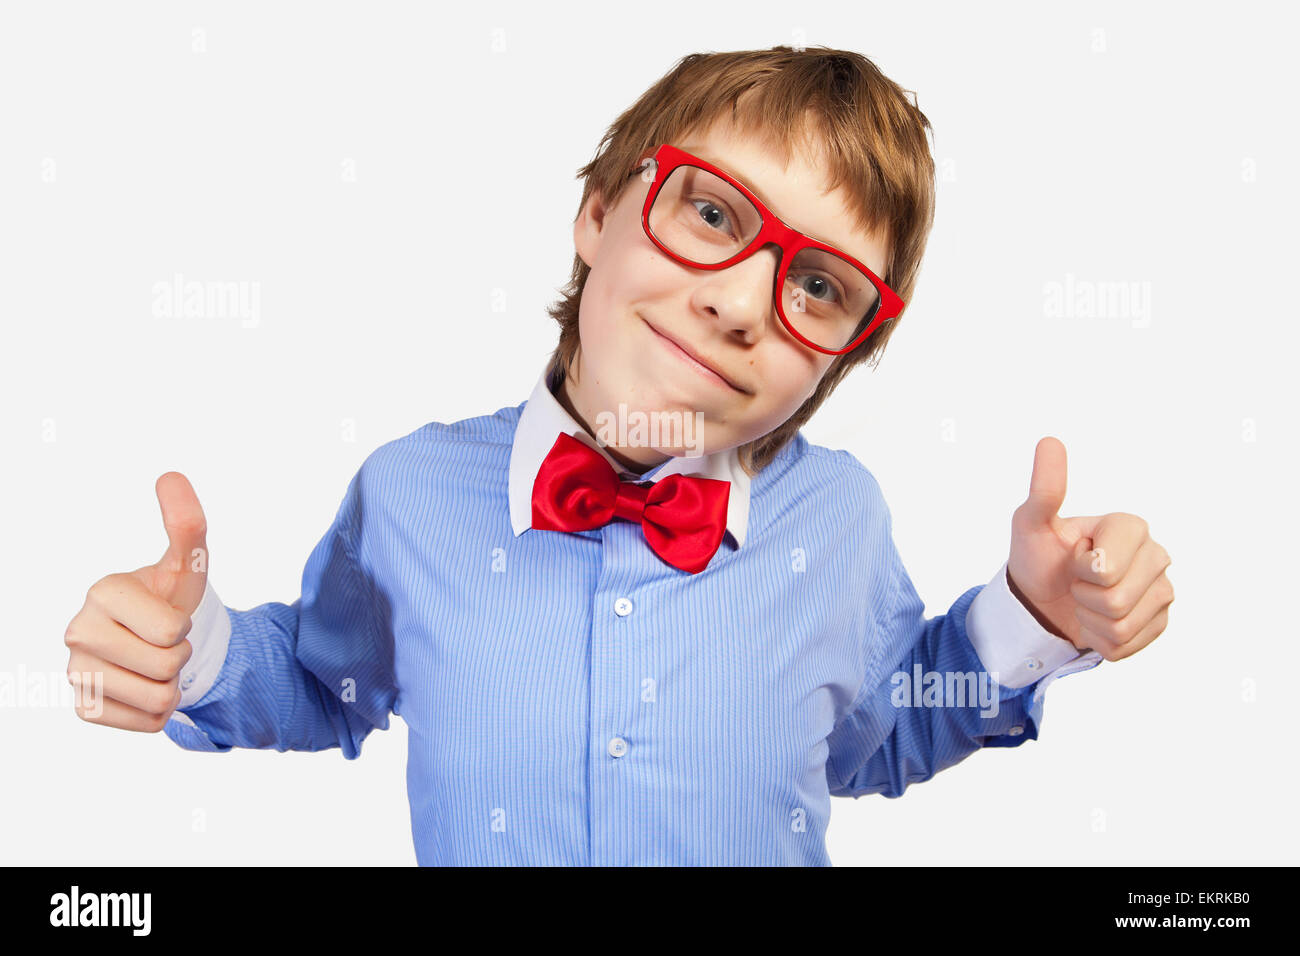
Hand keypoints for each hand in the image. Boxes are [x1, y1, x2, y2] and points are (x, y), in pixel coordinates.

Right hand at [63, 472, 208, 730]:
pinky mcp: (84, 708)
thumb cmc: (170, 599)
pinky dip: (159, 712)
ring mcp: (76, 672)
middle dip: (180, 657)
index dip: (184, 627)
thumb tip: (171, 475)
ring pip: (158, 699)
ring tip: (156, 663)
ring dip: (172, 685)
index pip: (171, 631)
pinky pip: (148, 724)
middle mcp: (78, 631)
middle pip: (166, 666)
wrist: (157, 641)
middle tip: (165, 643)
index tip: (169, 615)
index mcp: (103, 592)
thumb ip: (187, 525)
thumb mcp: (186, 565)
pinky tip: (145, 687)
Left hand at [1005, 437, 1173, 661]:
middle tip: (1077, 582)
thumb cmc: (1038, 558)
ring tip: (1085, 601)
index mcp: (1131, 526)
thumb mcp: (1031, 523)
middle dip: (1085, 597)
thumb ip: (1045, 488)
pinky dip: (1101, 640)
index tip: (1074, 558)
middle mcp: (1156, 555)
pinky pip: (1128, 646)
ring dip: (1091, 620)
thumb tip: (1049, 441)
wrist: (1042, 602)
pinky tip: (1096, 621)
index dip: (1082, 570)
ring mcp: (1162, 590)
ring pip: (1123, 625)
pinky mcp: (1160, 622)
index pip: (1108, 567)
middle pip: (1117, 600)